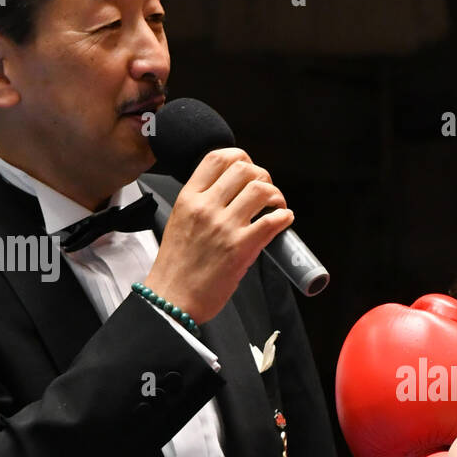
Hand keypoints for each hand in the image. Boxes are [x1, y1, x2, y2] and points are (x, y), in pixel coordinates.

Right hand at [144, 147, 294, 324]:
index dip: (240, 157)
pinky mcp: (241, 248)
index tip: (249, 169)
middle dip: (262, 176)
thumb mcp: (179, 222)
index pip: (217, 158)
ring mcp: (224, 226)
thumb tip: (231, 196)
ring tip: (277, 206)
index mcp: (189, 198)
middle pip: (244, 169)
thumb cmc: (176, 268)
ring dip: (276, 195)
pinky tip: (284, 220)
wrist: (172, 299)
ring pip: (261, 189)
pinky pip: (272, 221)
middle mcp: (206, 207)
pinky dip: (284, 217)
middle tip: (266, 191)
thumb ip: (201, 205)